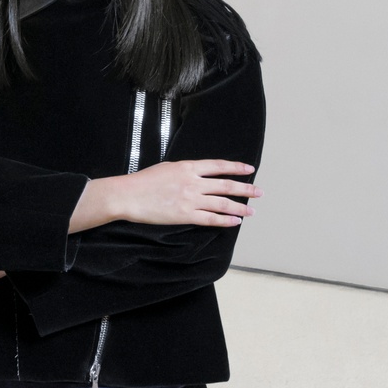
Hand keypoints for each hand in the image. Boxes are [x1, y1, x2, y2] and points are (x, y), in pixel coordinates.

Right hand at [71, 160, 259, 231]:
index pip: (219, 166)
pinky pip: (210, 219)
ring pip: (221, 203)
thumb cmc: (144, 181)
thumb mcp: (168, 167)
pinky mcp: (185, 215)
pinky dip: (225, 220)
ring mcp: (190, 199)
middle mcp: (193, 182)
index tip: (249, 169)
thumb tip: (200, 174)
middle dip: (245, 188)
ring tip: (252, 210)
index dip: (236, 167)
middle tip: (259, 192)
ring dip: (239, 207)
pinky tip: (235, 221)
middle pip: (225, 185)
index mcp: (188, 167)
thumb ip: (186, 170)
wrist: (129, 195)